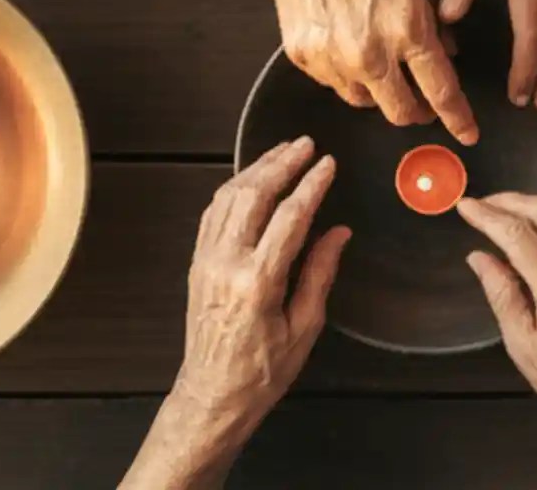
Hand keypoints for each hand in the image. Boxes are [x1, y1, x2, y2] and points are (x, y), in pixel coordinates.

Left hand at [175, 137, 349, 428]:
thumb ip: (320, 273)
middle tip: (306, 144)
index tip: (328, 164)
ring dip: (257, 169)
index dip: (311, 185)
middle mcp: (227, 263)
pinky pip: (213, 213)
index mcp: (259, 282)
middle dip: (282, 163)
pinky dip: (234, 188)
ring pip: (229, 197)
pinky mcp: (197, 262)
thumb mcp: (304, 327)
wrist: (213, 393)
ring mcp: (206, 260)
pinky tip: (251, 178)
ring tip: (283, 151)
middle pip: (254, 195)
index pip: (290, 217)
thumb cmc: (263, 370)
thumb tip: (339, 232)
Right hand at [262, 0, 478, 144]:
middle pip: (401, 112)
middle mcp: (371, 53)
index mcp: (408, 28)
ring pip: (364, 102)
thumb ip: (439, 15)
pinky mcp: (303, 55)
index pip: (441, 91)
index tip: (467, 134)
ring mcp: (333, 58)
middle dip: (417, 111)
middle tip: (421, 100)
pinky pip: (332, 82)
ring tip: (380, 63)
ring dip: (379, 92)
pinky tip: (347, 43)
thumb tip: (448, 49)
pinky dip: (345, 73)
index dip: (458, 119)